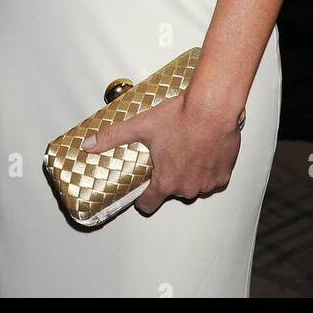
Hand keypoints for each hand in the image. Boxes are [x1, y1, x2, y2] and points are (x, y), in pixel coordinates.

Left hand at [81, 91, 241, 214]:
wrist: (212, 108)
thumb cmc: (181, 117)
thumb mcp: (140, 125)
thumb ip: (113, 137)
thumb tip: (89, 144)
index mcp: (166, 181)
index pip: (149, 204)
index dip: (144, 198)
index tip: (142, 191)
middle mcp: (187, 187)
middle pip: (173, 190)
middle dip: (169, 176)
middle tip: (166, 154)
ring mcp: (207, 183)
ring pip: (194, 184)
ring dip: (189, 173)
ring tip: (185, 149)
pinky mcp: (223, 175)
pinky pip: (213, 179)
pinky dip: (208, 169)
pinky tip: (203, 151)